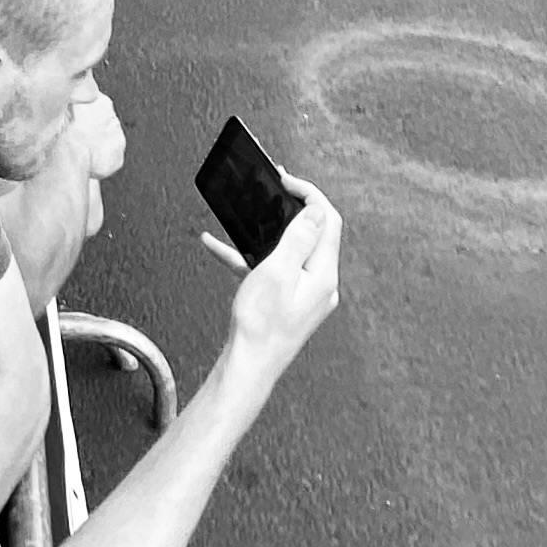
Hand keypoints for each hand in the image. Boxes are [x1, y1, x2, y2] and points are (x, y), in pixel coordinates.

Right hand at [222, 172, 342, 377]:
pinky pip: (275, 270)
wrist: (248, 367)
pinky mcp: (290, 303)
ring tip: (246, 215)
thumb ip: (299, 238)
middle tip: (272, 189)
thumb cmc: (260, 324)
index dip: (309, 194)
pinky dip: (251, 256)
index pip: (327, 220)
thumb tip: (318, 211)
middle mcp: (321, 283)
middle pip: (314, 233)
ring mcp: (306, 294)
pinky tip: (220, 249)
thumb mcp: (278, 271)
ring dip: (269, 231)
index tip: (285, 180)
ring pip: (291, 250)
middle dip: (292, 207)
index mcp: (323, 273)